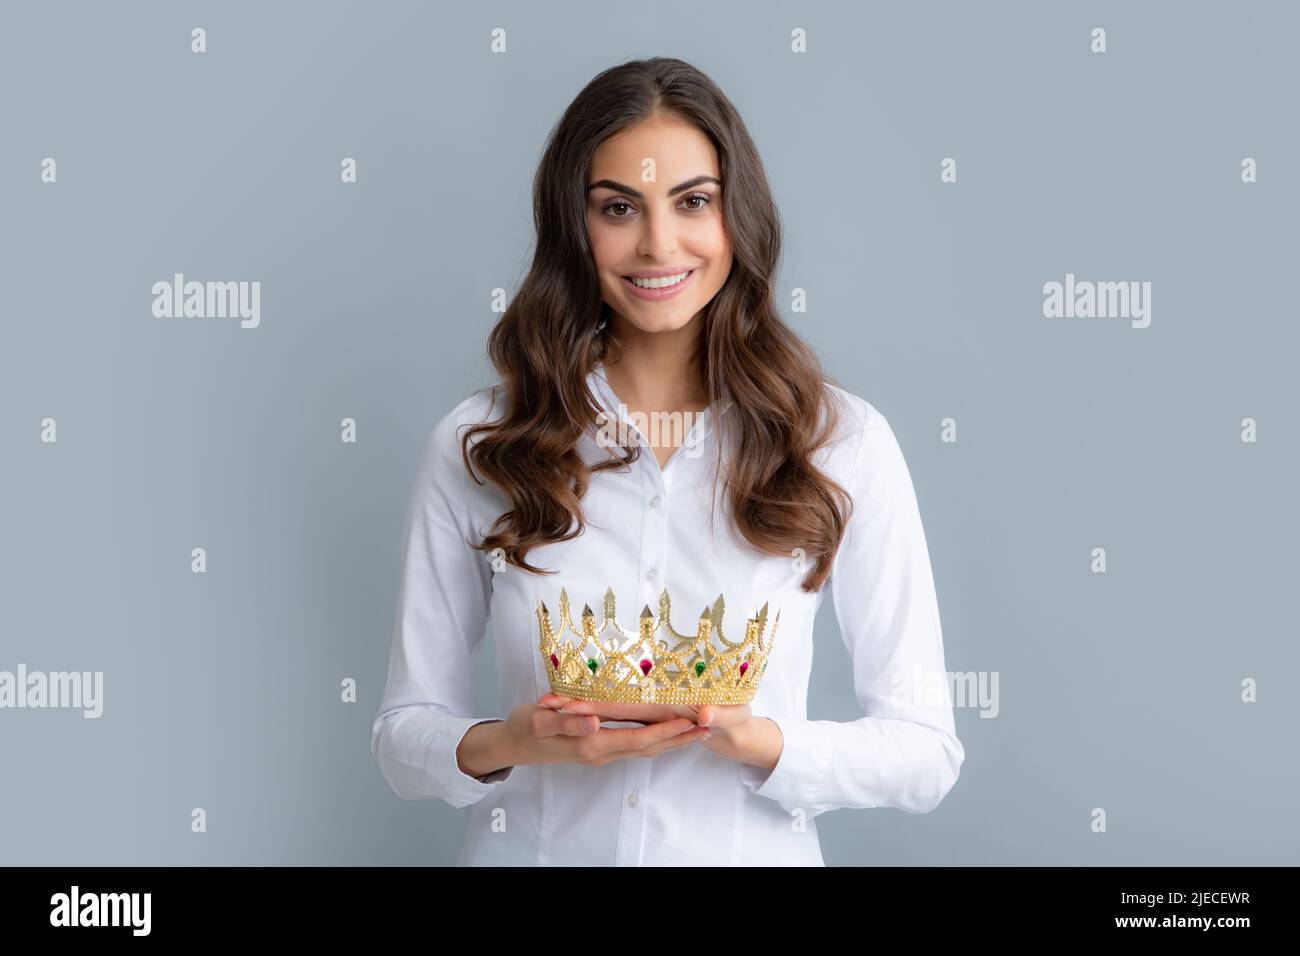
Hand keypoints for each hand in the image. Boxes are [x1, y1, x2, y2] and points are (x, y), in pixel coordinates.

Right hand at [500, 700, 708, 767]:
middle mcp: (601, 751)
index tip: (691, 721)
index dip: (666, 731)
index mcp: (591, 744)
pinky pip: (634, 745)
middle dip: (680, 738)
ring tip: (698, 729)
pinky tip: (666, 732)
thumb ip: (566, 722)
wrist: (510, 743)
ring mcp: (600, 751)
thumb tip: (595, 723)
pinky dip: (655, 738)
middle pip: (649, 747)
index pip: (638, 739)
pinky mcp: (598, 747)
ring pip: (644, 748)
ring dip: (672, 740)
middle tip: (709, 725)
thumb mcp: (539, 720)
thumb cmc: (523, 727)